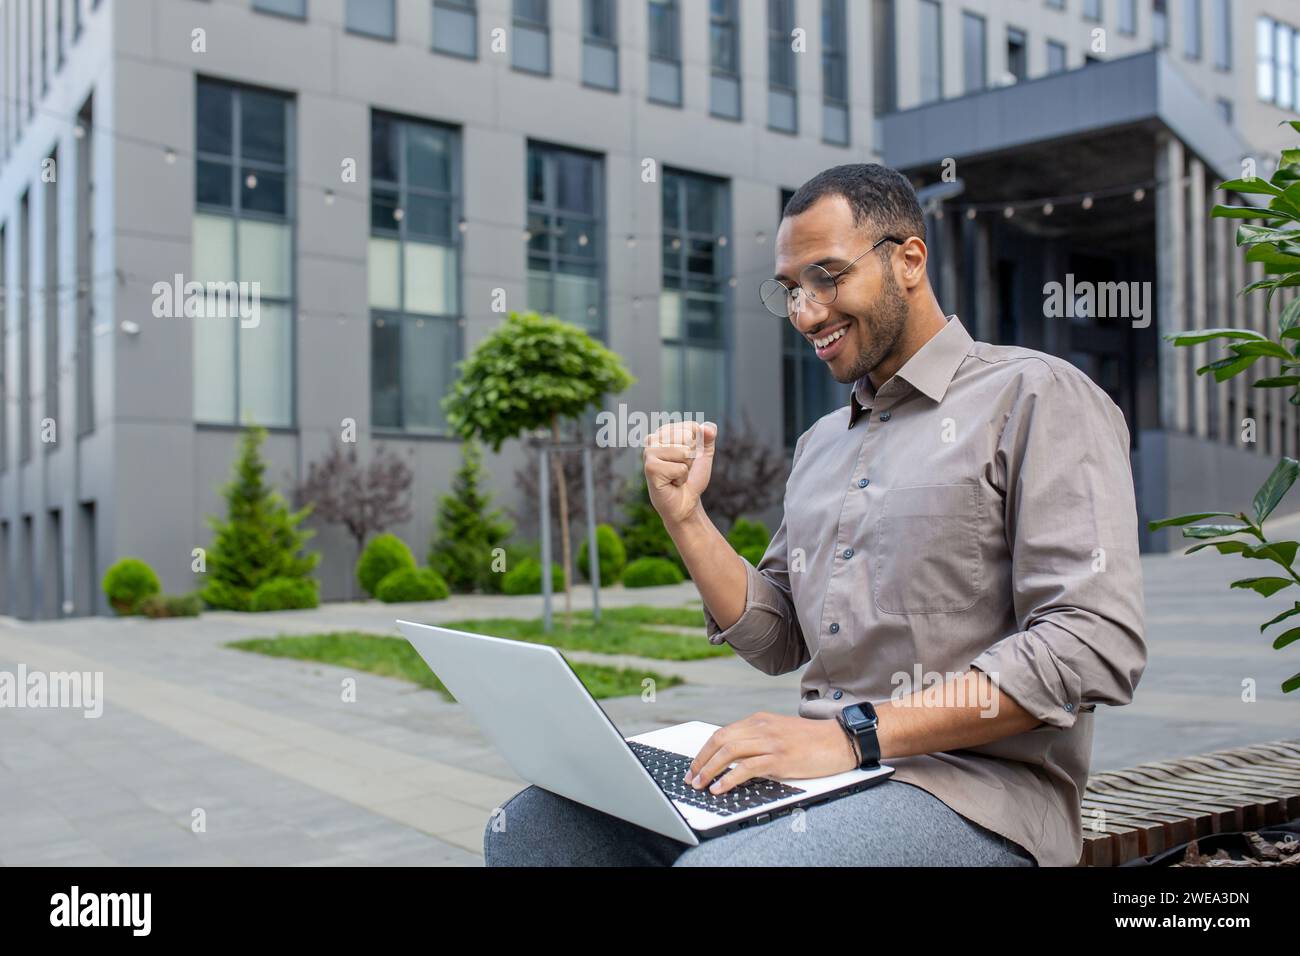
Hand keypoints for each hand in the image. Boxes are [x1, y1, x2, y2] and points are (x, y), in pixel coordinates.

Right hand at [642, 420, 716, 526]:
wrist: (685, 503)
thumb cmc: (691, 478)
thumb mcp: (703, 454)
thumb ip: (708, 436)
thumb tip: (708, 427)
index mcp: (663, 432)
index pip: (691, 427)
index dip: (697, 445)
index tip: (686, 458)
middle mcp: (653, 439)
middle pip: (687, 438)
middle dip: (690, 457)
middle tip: (680, 469)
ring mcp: (649, 453)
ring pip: (684, 452)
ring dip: (686, 468)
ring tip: (675, 476)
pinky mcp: (650, 468)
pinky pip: (680, 468)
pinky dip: (681, 479)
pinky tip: (671, 483)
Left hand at [684, 712, 858, 794]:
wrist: (840, 740)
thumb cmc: (812, 740)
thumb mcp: (780, 733)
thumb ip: (758, 739)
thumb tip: (733, 757)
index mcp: (759, 720)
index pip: (722, 733)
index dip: (704, 751)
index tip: (694, 766)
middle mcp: (762, 727)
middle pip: (720, 740)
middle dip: (701, 760)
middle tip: (691, 778)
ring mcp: (771, 741)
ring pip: (729, 751)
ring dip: (709, 769)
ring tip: (700, 784)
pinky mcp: (780, 758)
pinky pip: (747, 767)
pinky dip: (729, 778)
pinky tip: (720, 787)